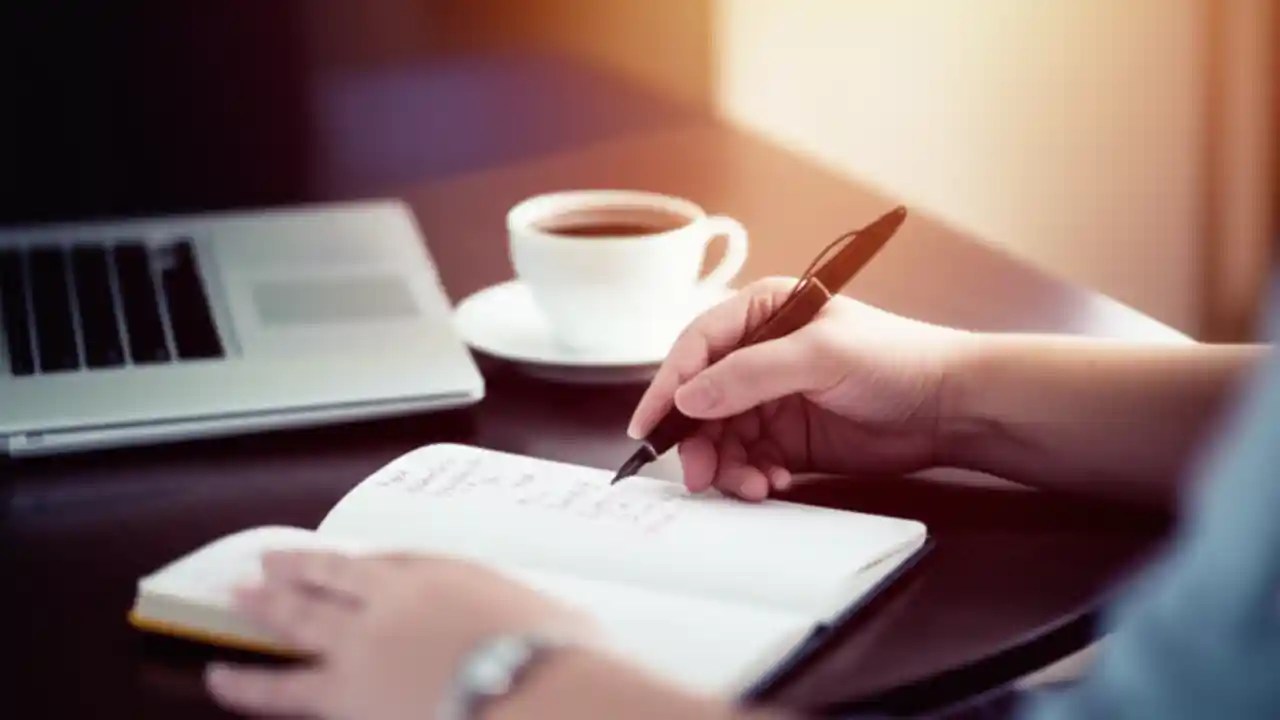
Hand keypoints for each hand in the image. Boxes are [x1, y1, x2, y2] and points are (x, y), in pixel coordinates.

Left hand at [205, 551, 587, 719]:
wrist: (528, 693)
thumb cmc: (556, 659)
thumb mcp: (559, 623)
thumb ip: (536, 622)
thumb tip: (556, 628)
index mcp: (446, 576)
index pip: (396, 560)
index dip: (367, 564)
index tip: (349, 565)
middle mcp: (396, 601)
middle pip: (334, 576)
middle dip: (300, 569)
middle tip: (268, 563)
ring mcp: (363, 644)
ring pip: (300, 618)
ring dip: (265, 608)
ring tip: (233, 600)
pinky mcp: (345, 694)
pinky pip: (283, 688)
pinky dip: (249, 683)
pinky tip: (218, 678)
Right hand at [629, 277, 973, 499]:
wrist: (951, 407)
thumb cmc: (895, 359)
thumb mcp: (818, 357)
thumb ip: (748, 376)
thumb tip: (686, 398)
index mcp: (763, 312)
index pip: (697, 347)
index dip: (669, 386)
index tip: (650, 426)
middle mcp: (759, 353)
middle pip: (702, 399)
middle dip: (697, 439)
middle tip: (700, 476)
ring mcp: (773, 398)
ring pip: (721, 436)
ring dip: (726, 466)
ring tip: (751, 487)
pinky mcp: (789, 438)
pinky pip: (749, 460)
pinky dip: (751, 476)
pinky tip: (774, 484)